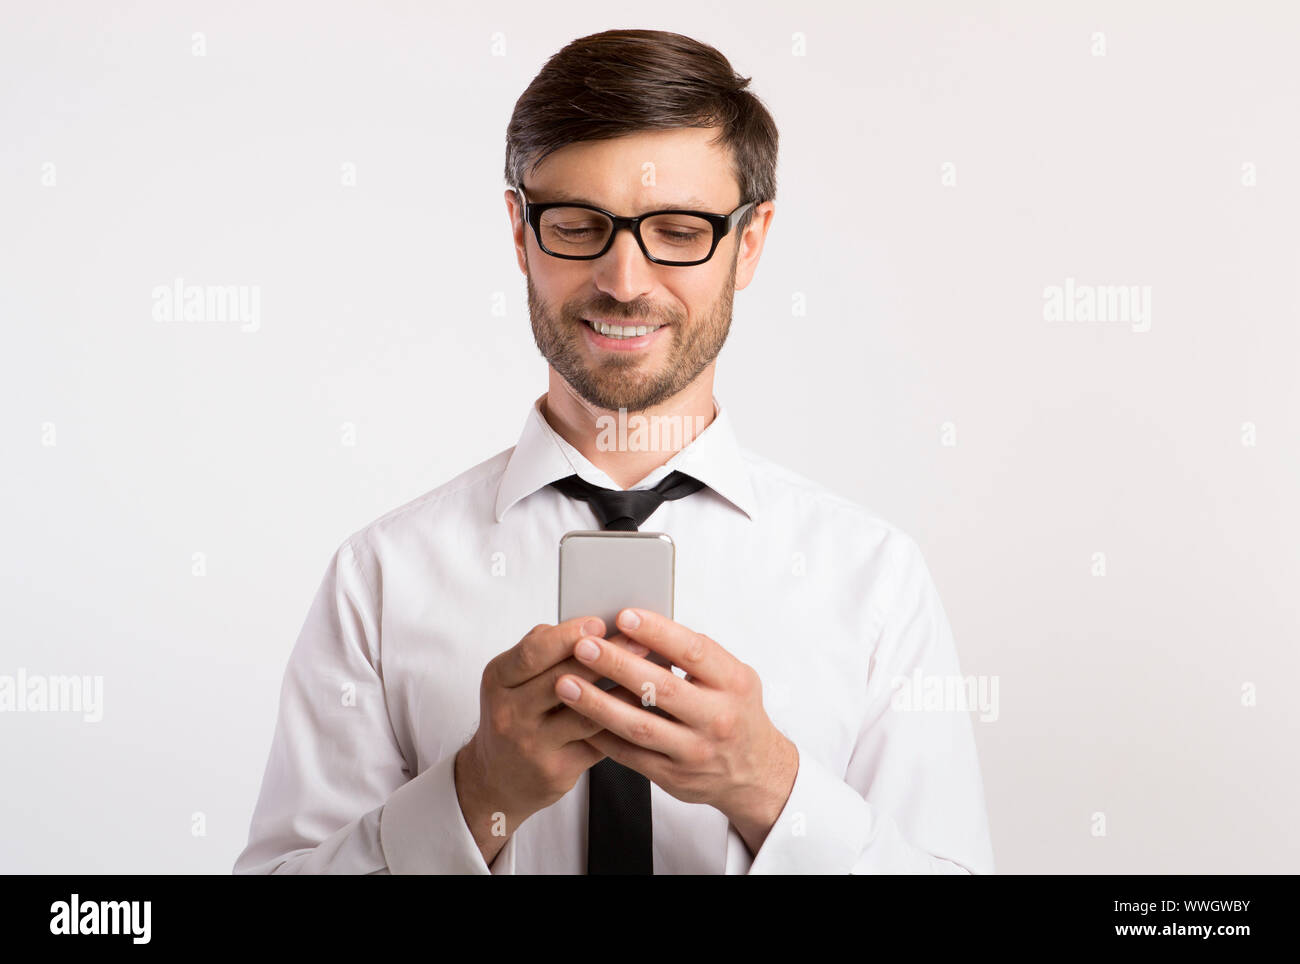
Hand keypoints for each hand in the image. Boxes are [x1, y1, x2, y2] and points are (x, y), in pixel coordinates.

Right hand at [456, 616, 649, 861]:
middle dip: (607, 657)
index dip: (567, 636)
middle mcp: (509, 712)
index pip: (533, 652)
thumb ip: (544, 651)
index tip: (599, 623)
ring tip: (651, 673)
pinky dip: (622, 722)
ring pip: (585, 713)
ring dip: (623, 691)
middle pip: (563, 679)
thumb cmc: (516, 715)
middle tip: (640, 641)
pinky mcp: (554, 769)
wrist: (499, 777)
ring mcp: (531, 744)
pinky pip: (597, 742)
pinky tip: (643, 708)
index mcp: (498, 679)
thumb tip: (593, 627)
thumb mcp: (513, 679)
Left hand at [553, 608, 798, 854]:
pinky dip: (601, 735)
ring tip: (565, 683)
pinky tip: (577, 717)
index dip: (657, 632)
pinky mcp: (674, 777)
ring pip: (639, 726)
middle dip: (617, 664)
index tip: (624, 616)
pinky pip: (630, 755)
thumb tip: (645, 625)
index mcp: (733, 684)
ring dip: (597, 703)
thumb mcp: (733, 678)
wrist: (756, 774)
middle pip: (661, 688)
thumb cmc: (737, 713)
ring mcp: (694, 751)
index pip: (693, 651)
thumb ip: (696, 655)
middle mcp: (716, 718)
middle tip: (583, 646)